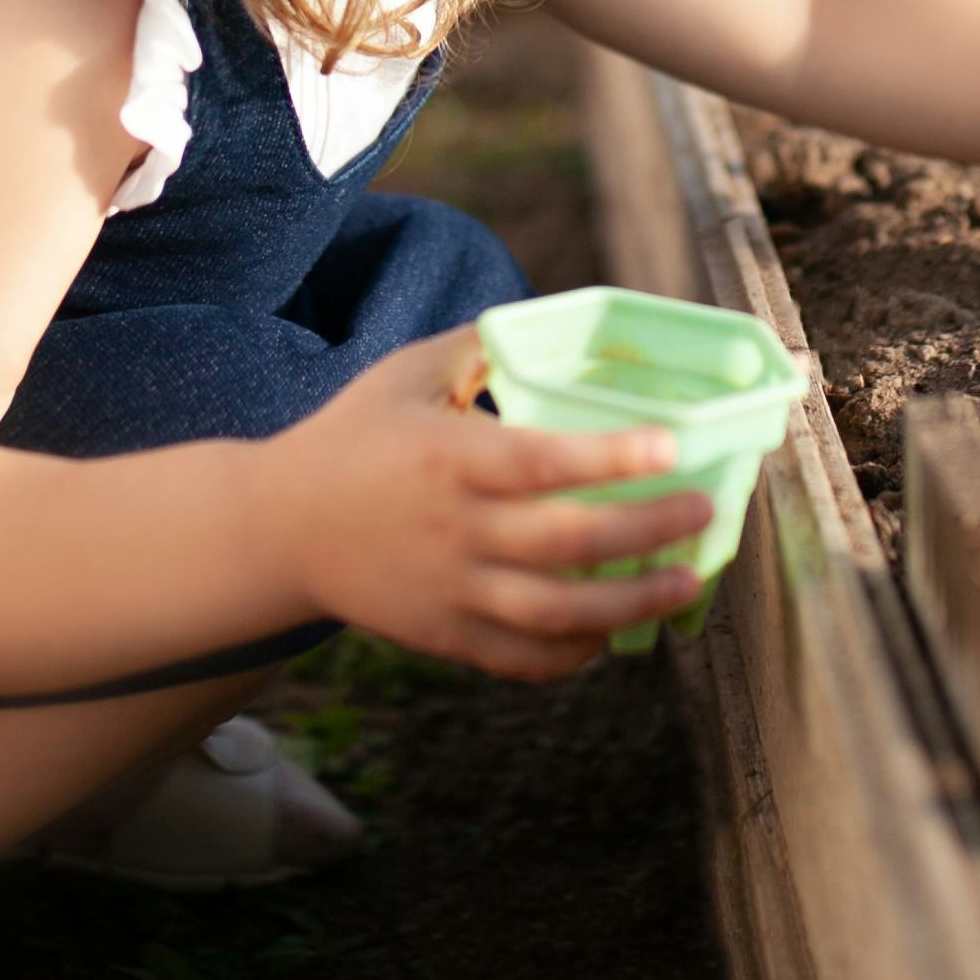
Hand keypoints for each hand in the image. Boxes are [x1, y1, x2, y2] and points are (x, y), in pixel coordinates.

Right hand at [262, 325, 714, 678]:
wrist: (277, 529)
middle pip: (568, 541)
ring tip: (684, 583)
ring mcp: (450, 591)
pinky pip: (521, 659)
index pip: (542, 462)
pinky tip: (614, 632)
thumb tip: (546, 320)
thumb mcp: (406, 374)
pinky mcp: (443, 636)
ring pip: (557, 613)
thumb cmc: (352, 437)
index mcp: (449, 458)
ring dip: (631, 603)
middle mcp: (455, 530)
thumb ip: (477, 347)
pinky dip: (574, 654)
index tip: (670, 447)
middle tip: (702, 512)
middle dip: (648, 531)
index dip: (611, 458)